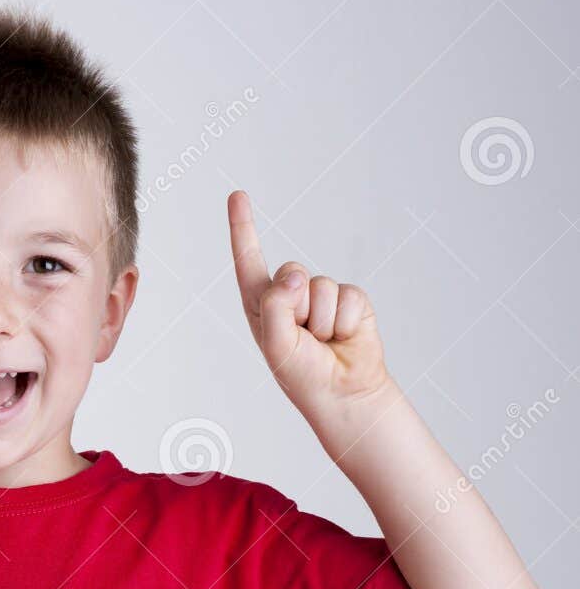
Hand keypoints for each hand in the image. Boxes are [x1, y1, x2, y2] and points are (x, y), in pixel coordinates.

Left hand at [227, 190, 390, 421]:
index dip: (243, 227)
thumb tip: (296, 274)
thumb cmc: (302, 375)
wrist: (344, 393)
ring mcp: (321, 296)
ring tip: (323, 342)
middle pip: (291, 271)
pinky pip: (347, 296)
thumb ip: (276, 306)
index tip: (237, 195)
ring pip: (320, 286)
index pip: (249, 261)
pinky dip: (345, 321)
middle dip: (297, 304)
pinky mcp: (350, 300)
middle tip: (304, 336)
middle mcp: (290, 295)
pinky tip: (344, 338)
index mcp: (262, 304)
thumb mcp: (276, 344)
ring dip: (322, 320)